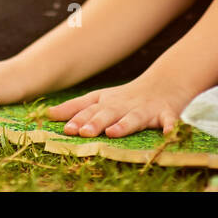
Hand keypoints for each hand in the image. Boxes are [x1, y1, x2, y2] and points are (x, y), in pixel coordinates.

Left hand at [47, 68, 198, 138]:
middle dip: (96, 122)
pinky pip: (169, 120)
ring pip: (134, 118)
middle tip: (83, 132)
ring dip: (124, 124)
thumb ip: (75, 108)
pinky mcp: (167, 113)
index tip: (65, 128)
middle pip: (108, 113)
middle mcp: (124, 105)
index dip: (78, 118)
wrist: (165, 84)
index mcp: (108, 102)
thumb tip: (47, 115)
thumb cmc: (126, 97)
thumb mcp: (100, 99)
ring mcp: (145, 109)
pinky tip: (167, 133)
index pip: (90, 109)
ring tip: (113, 132)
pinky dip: (170, 125)